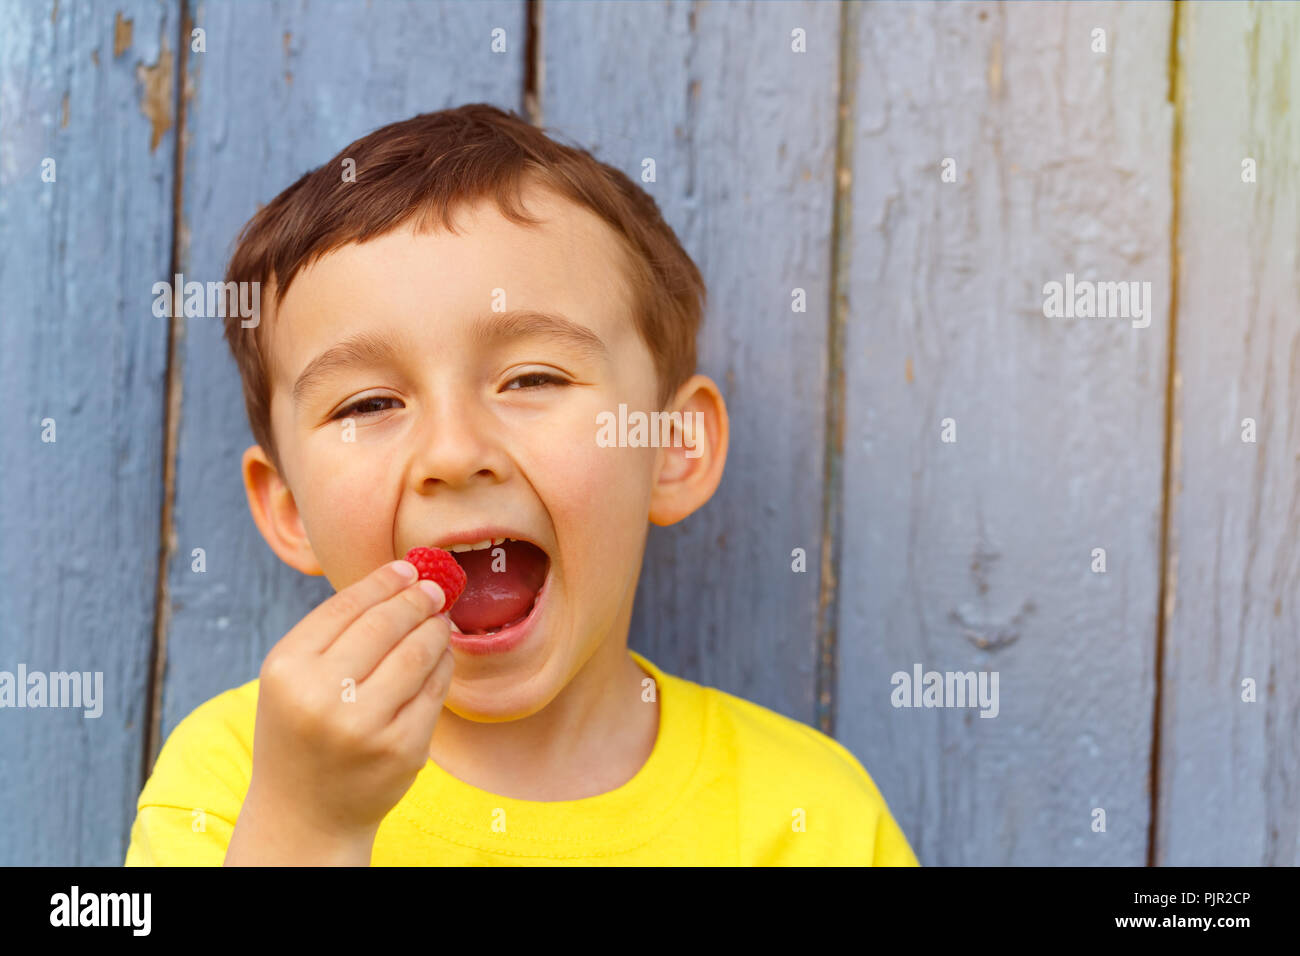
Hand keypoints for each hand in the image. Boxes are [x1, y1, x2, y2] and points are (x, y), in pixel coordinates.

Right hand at [235, 559, 453, 852]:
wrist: (304, 813)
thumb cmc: (303, 730)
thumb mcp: (294, 677)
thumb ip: (336, 630)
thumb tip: (402, 576)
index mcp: (287, 669)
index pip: (345, 606)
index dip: (383, 582)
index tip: (408, 568)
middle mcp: (322, 696)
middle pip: (385, 625)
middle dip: (416, 599)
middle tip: (435, 588)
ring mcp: (365, 726)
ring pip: (417, 653)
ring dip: (435, 629)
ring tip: (439, 620)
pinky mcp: (402, 748)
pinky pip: (434, 690)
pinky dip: (442, 666)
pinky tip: (440, 657)